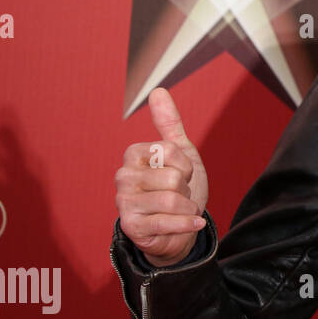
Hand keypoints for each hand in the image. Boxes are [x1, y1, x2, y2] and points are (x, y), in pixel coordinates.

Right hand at [114, 88, 210, 266]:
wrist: (180, 227)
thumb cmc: (179, 188)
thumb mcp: (181, 153)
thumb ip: (169, 123)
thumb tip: (158, 90)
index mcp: (133, 154)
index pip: (172, 151)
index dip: (186, 165)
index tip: (182, 174)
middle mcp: (123, 176)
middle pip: (173, 178)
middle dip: (187, 190)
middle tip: (179, 195)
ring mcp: (124, 202)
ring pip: (171, 200)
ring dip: (187, 207)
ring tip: (179, 209)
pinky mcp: (130, 226)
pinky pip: (167, 222)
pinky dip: (187, 223)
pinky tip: (194, 222)